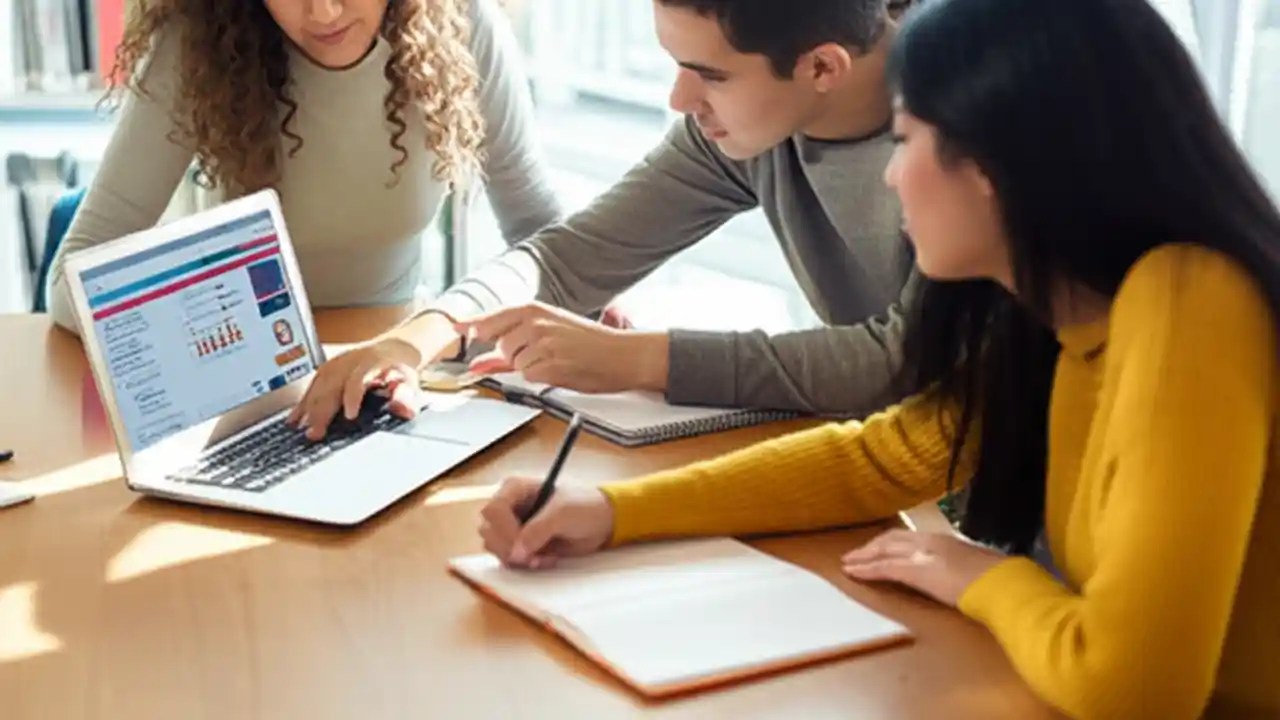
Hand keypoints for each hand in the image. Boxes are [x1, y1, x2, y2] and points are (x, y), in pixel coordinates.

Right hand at [289, 338, 422, 440]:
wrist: (394, 349)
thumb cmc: (400, 371)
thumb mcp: (410, 384)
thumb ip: (407, 397)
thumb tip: (403, 409)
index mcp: (373, 363)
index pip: (359, 378)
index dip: (353, 396)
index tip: (349, 416)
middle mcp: (352, 361)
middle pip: (332, 384)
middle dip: (322, 409)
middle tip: (314, 432)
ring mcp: (338, 363)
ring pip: (318, 384)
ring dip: (308, 407)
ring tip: (299, 427)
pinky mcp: (328, 368)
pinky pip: (312, 384)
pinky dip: (302, 402)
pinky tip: (294, 417)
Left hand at [456, 303, 668, 393]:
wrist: (622, 354)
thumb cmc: (589, 344)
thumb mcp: (549, 335)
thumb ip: (508, 352)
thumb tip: (478, 364)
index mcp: (534, 310)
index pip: (491, 318)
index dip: (470, 324)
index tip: (453, 326)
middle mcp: (535, 323)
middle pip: (500, 346)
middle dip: (514, 355)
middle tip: (544, 353)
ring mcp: (542, 344)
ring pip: (514, 363)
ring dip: (530, 367)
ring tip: (556, 359)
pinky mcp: (550, 365)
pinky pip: (529, 377)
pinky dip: (541, 378)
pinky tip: (561, 369)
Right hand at [479, 476, 615, 569]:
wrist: (602, 522)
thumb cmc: (585, 506)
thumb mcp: (563, 513)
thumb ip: (538, 530)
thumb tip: (517, 552)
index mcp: (515, 488)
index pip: (493, 510)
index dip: (504, 530)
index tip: (522, 546)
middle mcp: (508, 506)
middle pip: (488, 530)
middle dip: (510, 547)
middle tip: (535, 556)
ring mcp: (512, 526)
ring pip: (493, 546)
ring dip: (517, 558)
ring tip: (543, 556)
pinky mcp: (519, 544)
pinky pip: (506, 558)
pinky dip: (523, 564)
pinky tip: (544, 560)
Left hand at [841, 530, 1008, 606]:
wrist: (999, 583)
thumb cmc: (995, 578)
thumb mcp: (974, 564)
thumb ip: (960, 564)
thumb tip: (958, 572)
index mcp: (942, 539)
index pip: (908, 536)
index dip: (889, 541)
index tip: (876, 546)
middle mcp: (927, 542)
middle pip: (890, 539)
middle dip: (871, 546)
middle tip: (854, 554)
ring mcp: (920, 554)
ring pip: (882, 552)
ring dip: (863, 558)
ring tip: (847, 564)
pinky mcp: (914, 571)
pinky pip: (883, 568)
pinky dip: (866, 570)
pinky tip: (853, 573)